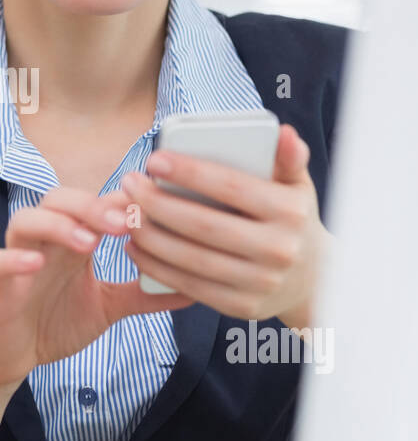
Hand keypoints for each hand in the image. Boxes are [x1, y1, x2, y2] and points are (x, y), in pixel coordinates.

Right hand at [0, 185, 194, 389]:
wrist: (13, 356)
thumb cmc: (56, 322)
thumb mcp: (109, 307)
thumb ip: (144, 293)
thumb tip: (192, 288)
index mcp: (73, 241)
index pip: (95, 204)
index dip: (121, 200)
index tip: (152, 207)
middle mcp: (46, 242)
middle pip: (60, 199)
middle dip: (92, 205)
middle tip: (124, 222)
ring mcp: (19, 259)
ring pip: (26, 220)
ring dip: (57, 225)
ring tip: (88, 243)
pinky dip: (14, 258)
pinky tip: (36, 263)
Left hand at [121, 123, 330, 329]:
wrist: (314, 279)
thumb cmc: (291, 219)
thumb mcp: (297, 186)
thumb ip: (288, 159)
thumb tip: (284, 132)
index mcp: (289, 212)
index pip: (231, 187)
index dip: (189, 173)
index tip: (153, 160)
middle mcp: (278, 249)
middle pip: (203, 225)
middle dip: (157, 203)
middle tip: (128, 183)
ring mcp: (260, 283)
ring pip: (192, 259)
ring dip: (150, 236)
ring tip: (126, 213)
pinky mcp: (242, 307)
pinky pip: (190, 286)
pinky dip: (157, 267)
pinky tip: (135, 247)